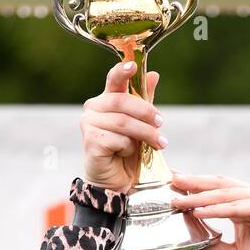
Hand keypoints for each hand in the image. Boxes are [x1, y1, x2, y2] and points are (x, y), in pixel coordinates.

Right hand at [80, 62, 166, 192]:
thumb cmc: (126, 153)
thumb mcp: (141, 125)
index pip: (114, 79)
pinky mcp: (90, 141)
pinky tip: (126, 154)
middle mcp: (93, 108)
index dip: (123, 70)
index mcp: (105, 100)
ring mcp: (89, 124)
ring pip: (123, 122)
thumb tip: (154, 75)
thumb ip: (145, 101)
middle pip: (122, 101)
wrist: (116, 183)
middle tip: (161, 124)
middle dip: (146, 112)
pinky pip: (117, 139)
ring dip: (144, 133)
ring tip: (158, 144)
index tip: (134, 66)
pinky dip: (128, 148)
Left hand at [169, 173, 249, 249]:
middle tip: (168, 181)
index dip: (192, 187)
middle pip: (216, 185)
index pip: (214, 191)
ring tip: (178, 197)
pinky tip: (199, 212)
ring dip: (199, 195)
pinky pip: (236, 208)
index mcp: (243, 204)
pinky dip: (216, 210)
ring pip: (224, 194)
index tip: (170, 186)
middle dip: (192, 183)